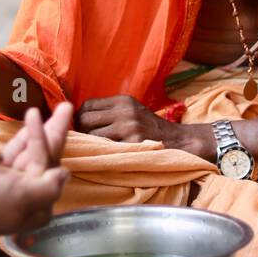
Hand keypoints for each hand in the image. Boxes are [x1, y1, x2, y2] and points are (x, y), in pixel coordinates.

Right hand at [0, 103, 72, 248]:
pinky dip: (18, 141)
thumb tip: (65, 174)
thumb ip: (48, 185)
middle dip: (53, 131)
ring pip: (27, 153)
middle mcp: (27, 194)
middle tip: (66, 106)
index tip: (59, 112)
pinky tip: (26, 127)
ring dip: (35, 132)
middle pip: (43, 156)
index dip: (54, 137)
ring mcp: (9, 185)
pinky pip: (11, 154)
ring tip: (44, 110)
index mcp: (39, 203)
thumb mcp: (24, 196)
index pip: (51, 163)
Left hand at [76, 95, 214, 160]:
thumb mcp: (132, 111)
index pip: (87, 105)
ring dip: (92, 144)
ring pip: (92, 136)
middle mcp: (124, 111)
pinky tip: (108, 156)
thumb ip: (110, 111)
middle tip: (87, 140)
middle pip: (85, 119)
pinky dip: (103, 153)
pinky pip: (106, 149)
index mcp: (123, 100)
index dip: (80, 117)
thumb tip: (79, 119)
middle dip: (82, 131)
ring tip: (98, 148)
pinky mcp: (132, 143)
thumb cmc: (150, 128)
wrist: (178, 140)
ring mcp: (129, 127)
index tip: (82, 127)